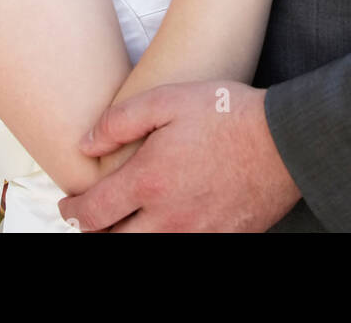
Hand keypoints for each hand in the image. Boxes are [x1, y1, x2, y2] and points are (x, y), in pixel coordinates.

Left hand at [58, 81, 301, 232]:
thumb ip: (121, 120)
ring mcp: (195, 235)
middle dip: (95, 233)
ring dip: (128, 238)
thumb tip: (86, 144)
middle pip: (112, 244)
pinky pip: (181, 250)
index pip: (92, 214)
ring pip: (145, 250)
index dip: (71, 213)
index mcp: (148, 182)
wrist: (283, 141)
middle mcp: (167, 219)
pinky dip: (165, 239)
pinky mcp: (220, 241)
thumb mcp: (168, 99)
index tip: (68, 207)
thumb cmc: (227, 114)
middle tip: (92, 219)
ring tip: (124, 224)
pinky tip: (165, 224)